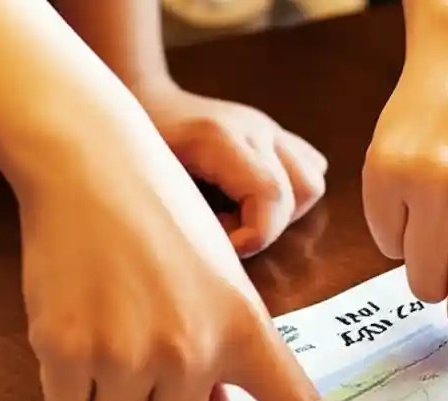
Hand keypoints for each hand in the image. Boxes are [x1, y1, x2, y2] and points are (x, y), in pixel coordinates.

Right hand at [16, 130, 370, 400]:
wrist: (93, 165)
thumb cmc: (162, 220)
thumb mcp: (217, 282)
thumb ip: (220, 356)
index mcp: (246, 330)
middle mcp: (195, 351)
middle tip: (138, 366)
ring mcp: (131, 354)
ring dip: (107, 399)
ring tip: (108, 329)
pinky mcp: (69, 350)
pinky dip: (66, 380)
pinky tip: (73, 321)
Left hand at [139, 82, 327, 257]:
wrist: (142, 98)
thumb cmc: (136, 143)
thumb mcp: (147, 178)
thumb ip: (182, 214)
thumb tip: (213, 256)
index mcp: (219, 137)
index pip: (271, 194)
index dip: (256, 235)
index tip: (223, 246)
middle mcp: (254, 128)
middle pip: (298, 192)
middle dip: (266, 228)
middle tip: (223, 230)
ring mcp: (269, 129)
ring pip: (311, 182)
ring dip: (285, 213)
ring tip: (241, 216)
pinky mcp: (276, 135)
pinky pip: (309, 169)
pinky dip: (292, 195)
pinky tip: (254, 199)